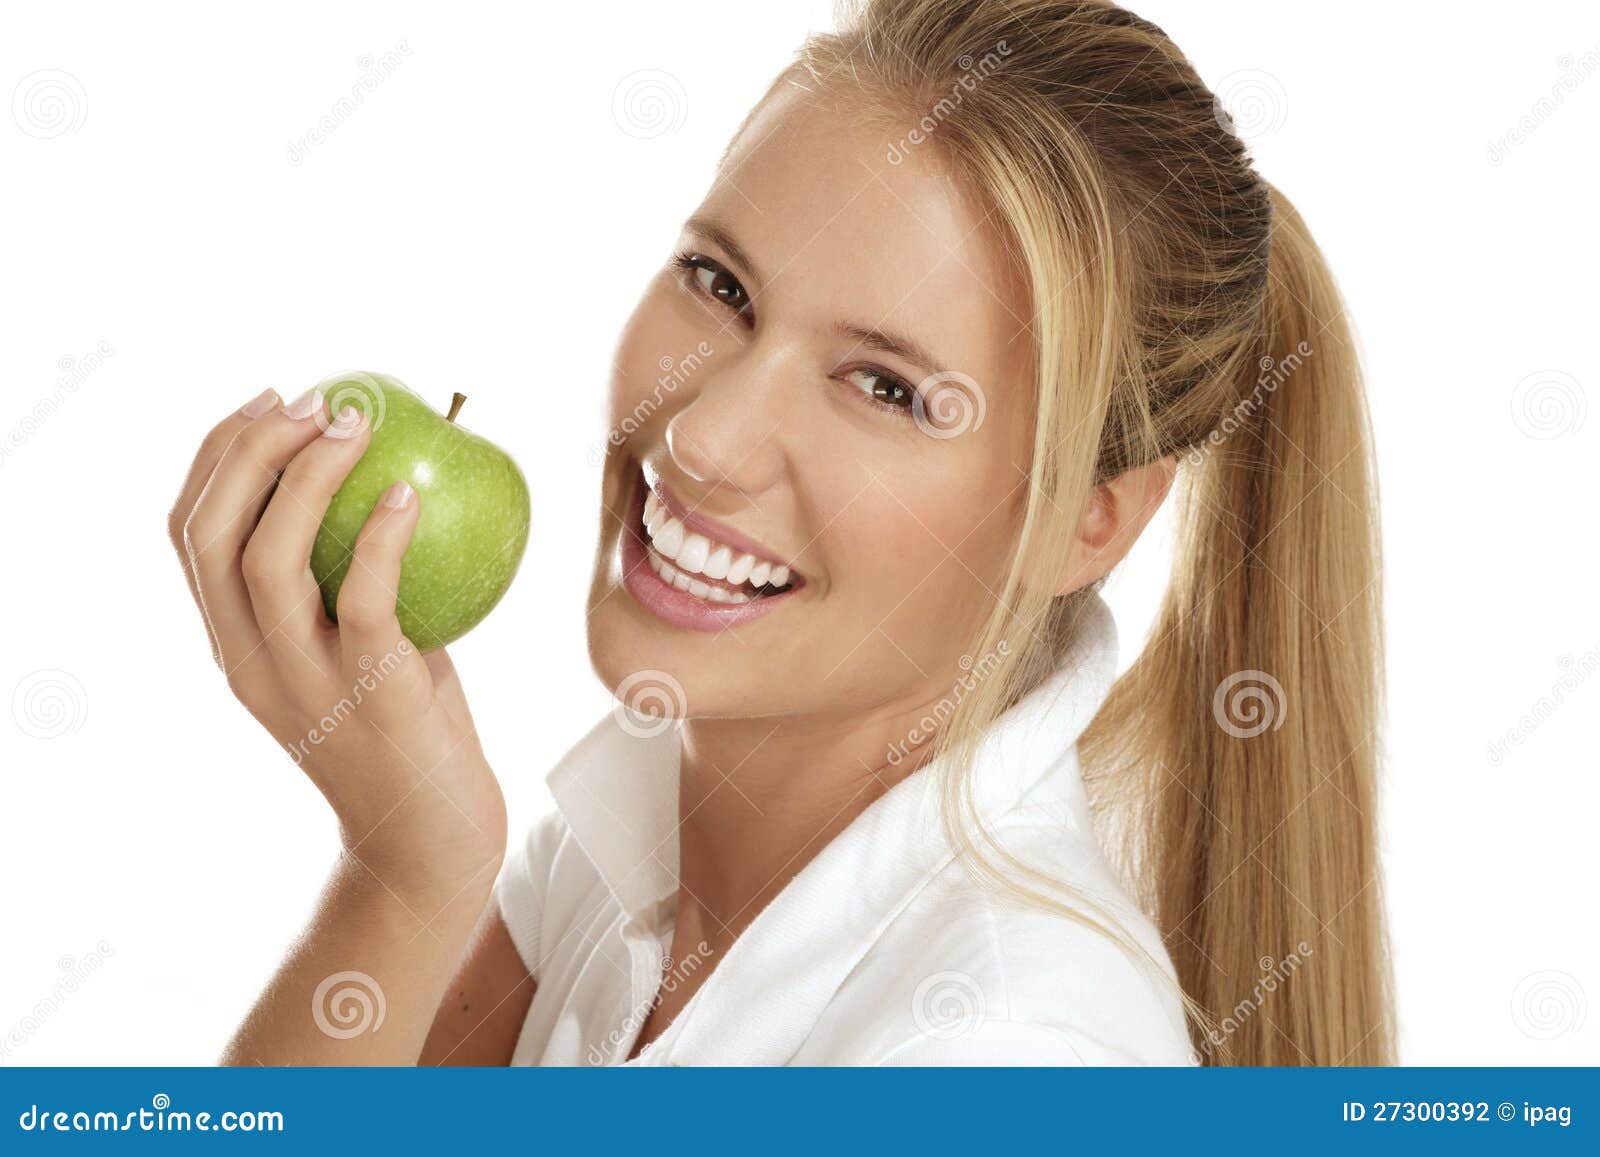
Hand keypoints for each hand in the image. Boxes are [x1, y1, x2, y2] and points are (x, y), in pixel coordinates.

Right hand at [168, 386, 505, 903]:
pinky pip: (363, 600)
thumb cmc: (403, 731)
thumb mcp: (354, 650)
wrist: (426, 839)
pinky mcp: (368, 692)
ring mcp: (303, 680)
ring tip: (355, 426)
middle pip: (210, 534)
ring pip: (268, 561)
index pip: (189, 534)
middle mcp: (249, 660)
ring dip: (306, 478)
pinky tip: (407, 493)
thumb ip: (347, 584)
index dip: (216, 454)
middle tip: (314, 399)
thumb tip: (389, 485)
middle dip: (249, 448)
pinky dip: (379, 537)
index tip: (267, 400)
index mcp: (233, 644)